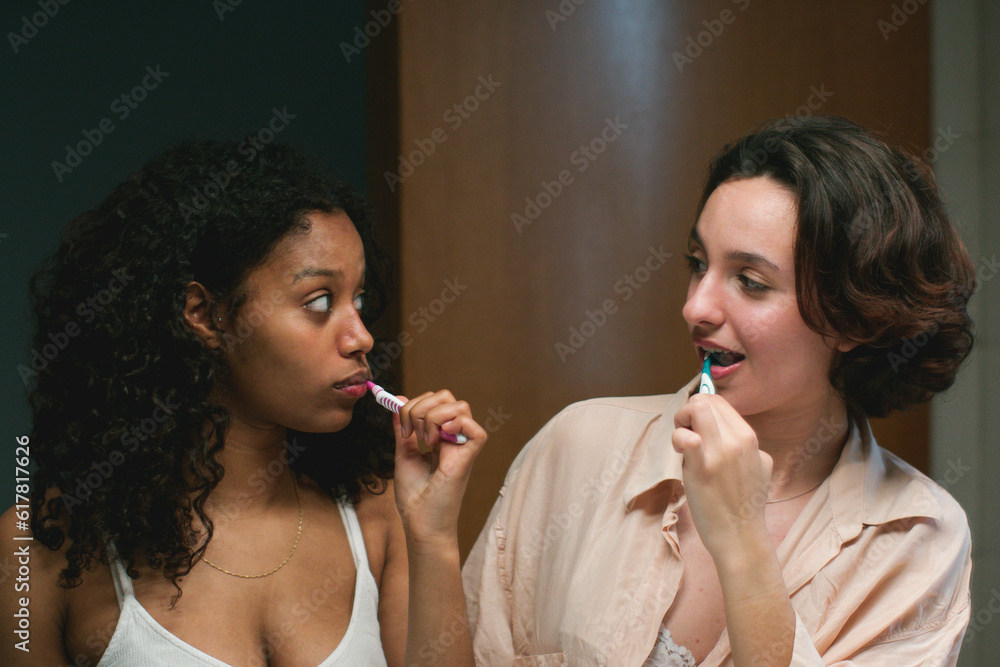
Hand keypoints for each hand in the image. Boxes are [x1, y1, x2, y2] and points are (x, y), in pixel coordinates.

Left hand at [392, 389, 486, 545]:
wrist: (419, 522)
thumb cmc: (415, 497)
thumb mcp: (404, 454)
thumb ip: (402, 429)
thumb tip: (398, 401)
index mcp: (440, 436)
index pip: (434, 401)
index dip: (414, 405)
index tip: (402, 430)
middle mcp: (453, 438)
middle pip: (447, 397)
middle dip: (421, 407)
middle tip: (412, 434)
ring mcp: (462, 446)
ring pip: (459, 407)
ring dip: (433, 417)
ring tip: (425, 442)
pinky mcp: (468, 458)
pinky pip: (475, 429)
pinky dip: (455, 426)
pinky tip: (438, 441)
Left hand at [671, 393, 772, 561]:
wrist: (741, 536)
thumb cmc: (745, 504)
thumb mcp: (760, 465)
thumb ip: (746, 445)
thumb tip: (727, 430)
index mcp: (749, 437)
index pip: (719, 402)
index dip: (700, 411)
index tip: (696, 430)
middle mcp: (738, 440)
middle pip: (705, 400)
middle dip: (688, 412)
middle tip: (686, 435)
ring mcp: (721, 453)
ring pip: (696, 408)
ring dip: (682, 421)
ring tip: (682, 444)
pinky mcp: (703, 468)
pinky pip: (686, 435)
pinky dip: (679, 437)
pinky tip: (680, 452)